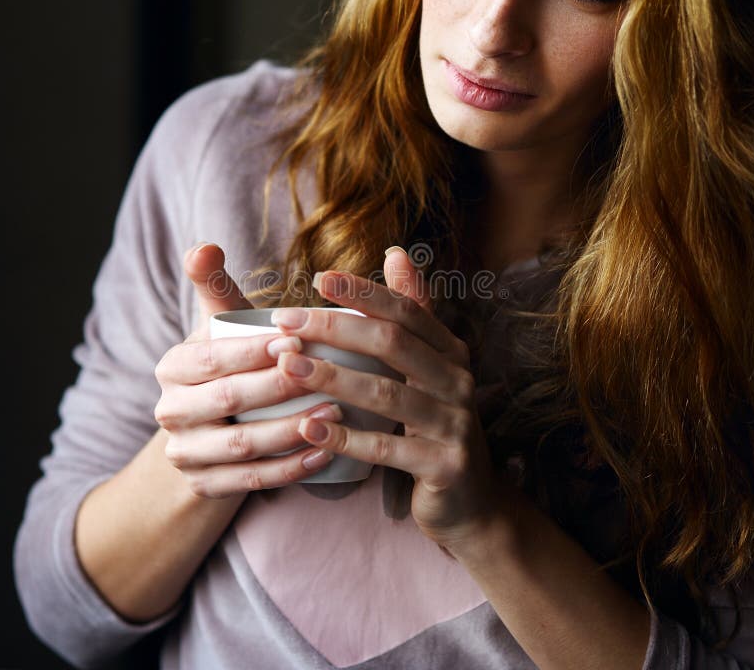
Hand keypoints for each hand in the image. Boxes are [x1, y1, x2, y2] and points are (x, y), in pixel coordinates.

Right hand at [153, 242, 342, 496]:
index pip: (211, 356)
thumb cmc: (228, 366)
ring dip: (291, 429)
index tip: (296, 339)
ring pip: (241, 444)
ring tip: (336, 411)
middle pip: (227, 399)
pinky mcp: (204, 486)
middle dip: (278, 386)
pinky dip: (290, 467)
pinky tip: (327, 451)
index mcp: (172, 367)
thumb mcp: (219, 328)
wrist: (208, 432)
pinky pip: (250, 480)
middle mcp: (170, 411)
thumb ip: (216, 287)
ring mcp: (185, 453)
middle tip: (327, 373)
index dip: (252, 349)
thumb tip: (204, 246)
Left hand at [271, 248, 500, 552]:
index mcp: (450, 351)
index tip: (318, 279)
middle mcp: (458, 380)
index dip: (363, 293)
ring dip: (331, 378)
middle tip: (284, 323)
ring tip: (287, 367)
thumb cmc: (434, 424)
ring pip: (386, 394)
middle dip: (335, 329)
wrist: (469, 500)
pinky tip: (309, 428)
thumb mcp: (430, 367)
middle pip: (392, 343)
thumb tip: (396, 253)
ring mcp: (455, 424)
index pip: (405, 310)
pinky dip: (346, 438)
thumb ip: (413, 312)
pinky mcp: (444, 465)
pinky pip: (387, 450)